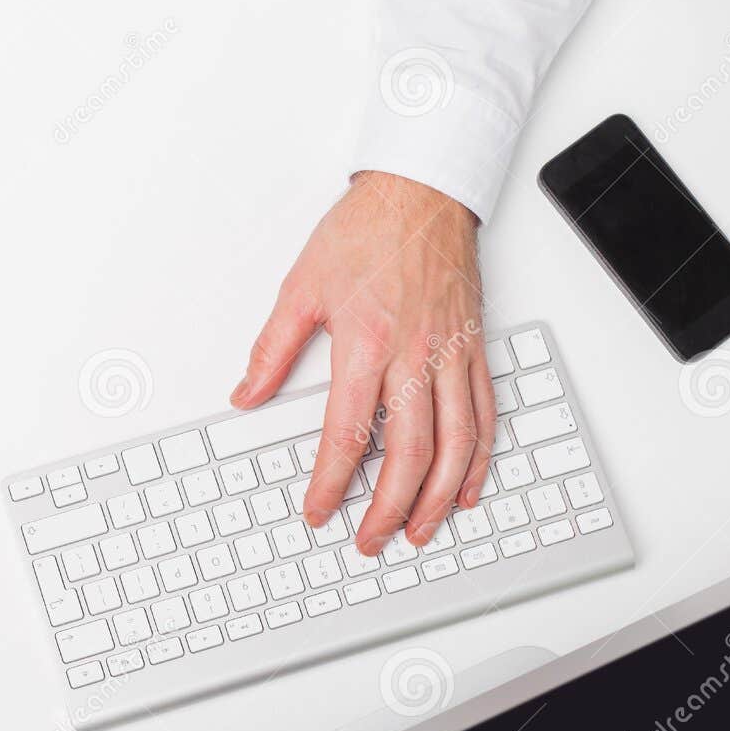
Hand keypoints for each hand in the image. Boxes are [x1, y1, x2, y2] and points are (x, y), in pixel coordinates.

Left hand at [233, 172, 491, 555]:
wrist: (422, 189)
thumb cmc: (365, 231)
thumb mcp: (300, 288)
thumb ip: (271, 350)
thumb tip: (245, 395)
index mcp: (367, 345)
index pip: (347, 435)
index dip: (331, 484)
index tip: (317, 510)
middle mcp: (415, 356)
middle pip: (410, 455)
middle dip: (387, 508)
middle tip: (369, 540)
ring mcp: (451, 354)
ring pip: (456, 445)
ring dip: (438, 498)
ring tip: (418, 530)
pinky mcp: (474, 348)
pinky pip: (485, 414)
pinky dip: (479, 459)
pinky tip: (466, 487)